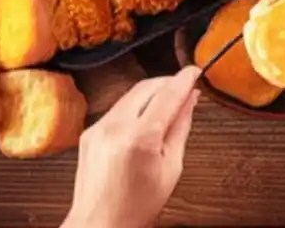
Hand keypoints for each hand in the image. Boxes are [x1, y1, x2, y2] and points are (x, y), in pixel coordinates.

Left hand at [64, 67, 200, 227]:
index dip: (184, 80)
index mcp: (139, 139)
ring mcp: (98, 128)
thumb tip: (190, 100)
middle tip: (186, 86)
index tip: (195, 72)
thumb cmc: (135, 206)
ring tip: (169, 103)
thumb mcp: (171, 168)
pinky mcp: (90, 131)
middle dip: (168, 82)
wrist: (99, 224)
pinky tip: (147, 117)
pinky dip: (135, 106)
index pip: (167, 95)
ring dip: (152, 93)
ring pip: (131, 95)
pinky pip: (117, 108)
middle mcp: (114, 128)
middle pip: (146, 87)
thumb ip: (180, 128)